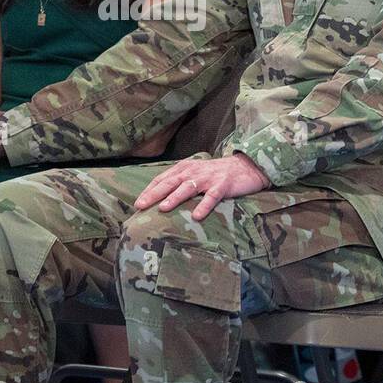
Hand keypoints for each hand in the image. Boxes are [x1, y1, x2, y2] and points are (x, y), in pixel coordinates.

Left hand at [133, 153, 270, 221]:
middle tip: (141, 206)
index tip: (138, 204)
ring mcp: (208, 178)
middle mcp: (193, 171)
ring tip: (163, 208)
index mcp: (184, 168)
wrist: (244, 166)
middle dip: (155, 194)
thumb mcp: (194, 174)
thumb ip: (179, 182)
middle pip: (170, 182)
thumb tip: (159, 199)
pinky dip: (204, 205)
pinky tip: (197, 215)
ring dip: (175, 197)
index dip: (149, 190)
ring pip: (188, 188)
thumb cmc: (215, 173)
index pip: (162, 179)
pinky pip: (212, 196)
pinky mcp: (223, 185)